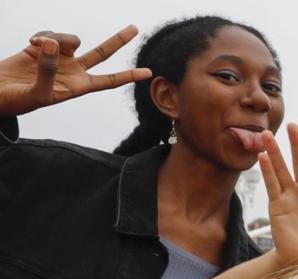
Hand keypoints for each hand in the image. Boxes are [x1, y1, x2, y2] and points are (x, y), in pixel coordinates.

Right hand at [0, 26, 151, 116]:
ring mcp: (58, 58)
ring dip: (57, 37)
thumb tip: (55, 43)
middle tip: (134, 28)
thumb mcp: (37, 92)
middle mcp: (72, 71)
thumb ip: (48, 69)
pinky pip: (50, 34)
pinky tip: (31, 43)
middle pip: (101, 53)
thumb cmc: (18, 101)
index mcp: (77, 87)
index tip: (148, 72)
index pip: (108, 81)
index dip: (127, 76)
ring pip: (71, 39)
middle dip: (117, 41)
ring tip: (36, 46)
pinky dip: (42, 35)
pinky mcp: (43, 47)